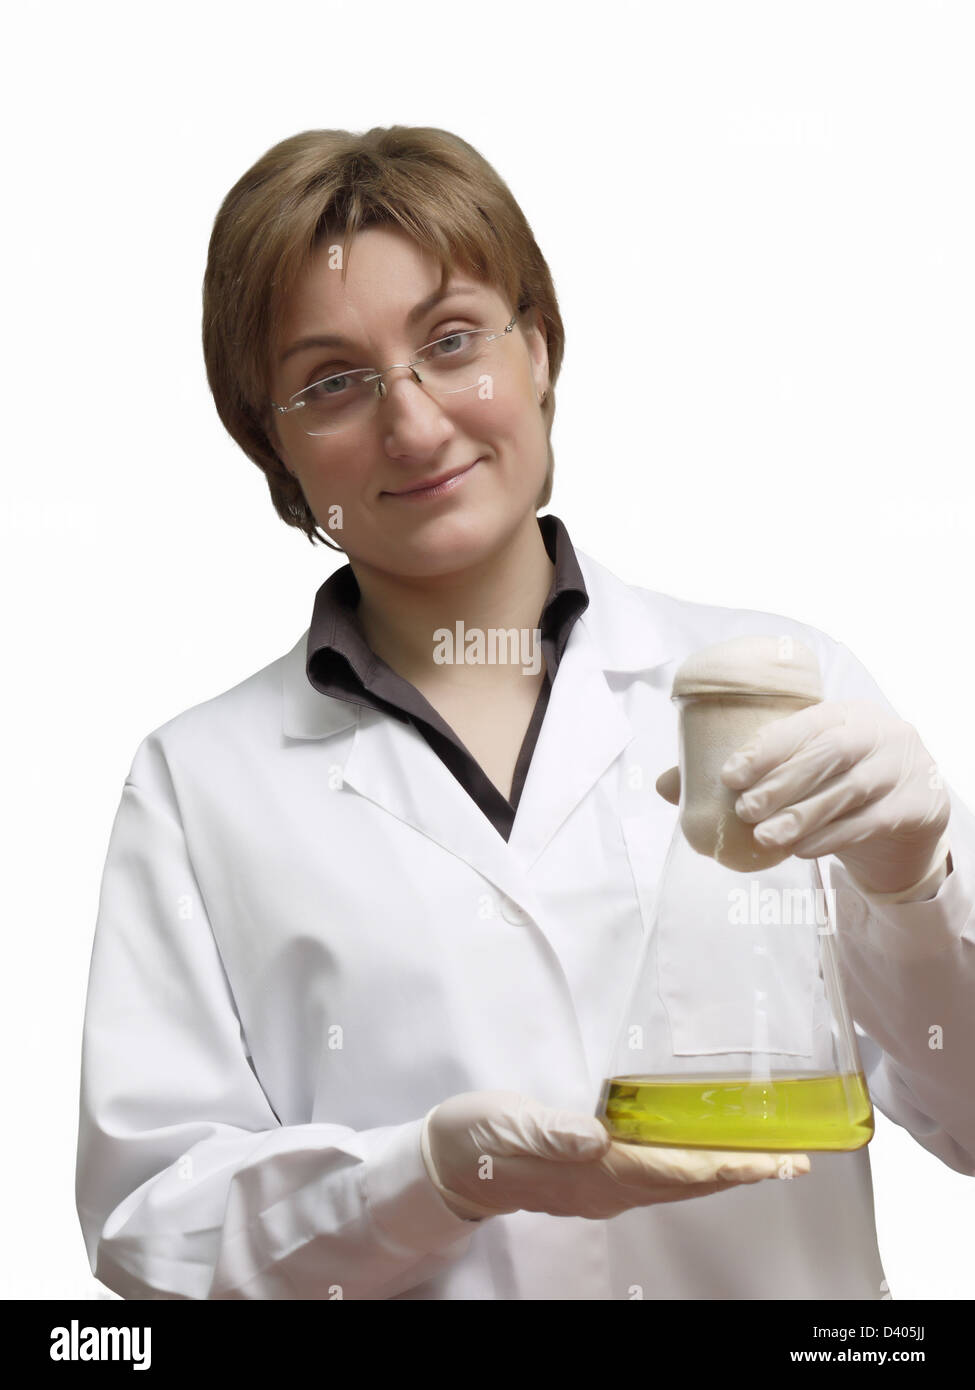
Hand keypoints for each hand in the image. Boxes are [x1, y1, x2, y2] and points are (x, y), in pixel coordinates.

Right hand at [422, 1091, 807, 1221]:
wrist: (445, 1162)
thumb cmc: (477, 1135)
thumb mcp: (509, 1123)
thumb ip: (552, 1130)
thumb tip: (597, 1137)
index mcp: (593, 1170)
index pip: (676, 1171)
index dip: (728, 1167)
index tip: (772, 1161)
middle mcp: (606, 1187)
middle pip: (688, 1183)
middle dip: (743, 1173)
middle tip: (794, 1160)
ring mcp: (601, 1188)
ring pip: (677, 1183)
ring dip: (723, 1172)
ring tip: (765, 1160)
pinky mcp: (592, 1178)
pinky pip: (657, 1178)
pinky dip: (692, 1168)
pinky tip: (703, 1157)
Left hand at [656, 700, 950, 895]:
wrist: (912, 802)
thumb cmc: (838, 777)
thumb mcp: (802, 763)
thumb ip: (745, 772)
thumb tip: (664, 785)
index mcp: (843, 712)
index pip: (804, 722)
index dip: (766, 746)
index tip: (728, 773)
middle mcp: (877, 733)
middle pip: (830, 754)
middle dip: (782, 782)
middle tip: (744, 809)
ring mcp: (901, 769)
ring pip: (851, 791)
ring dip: (803, 816)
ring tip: (764, 837)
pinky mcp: (916, 806)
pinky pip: (871, 822)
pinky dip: (832, 838)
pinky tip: (800, 850)